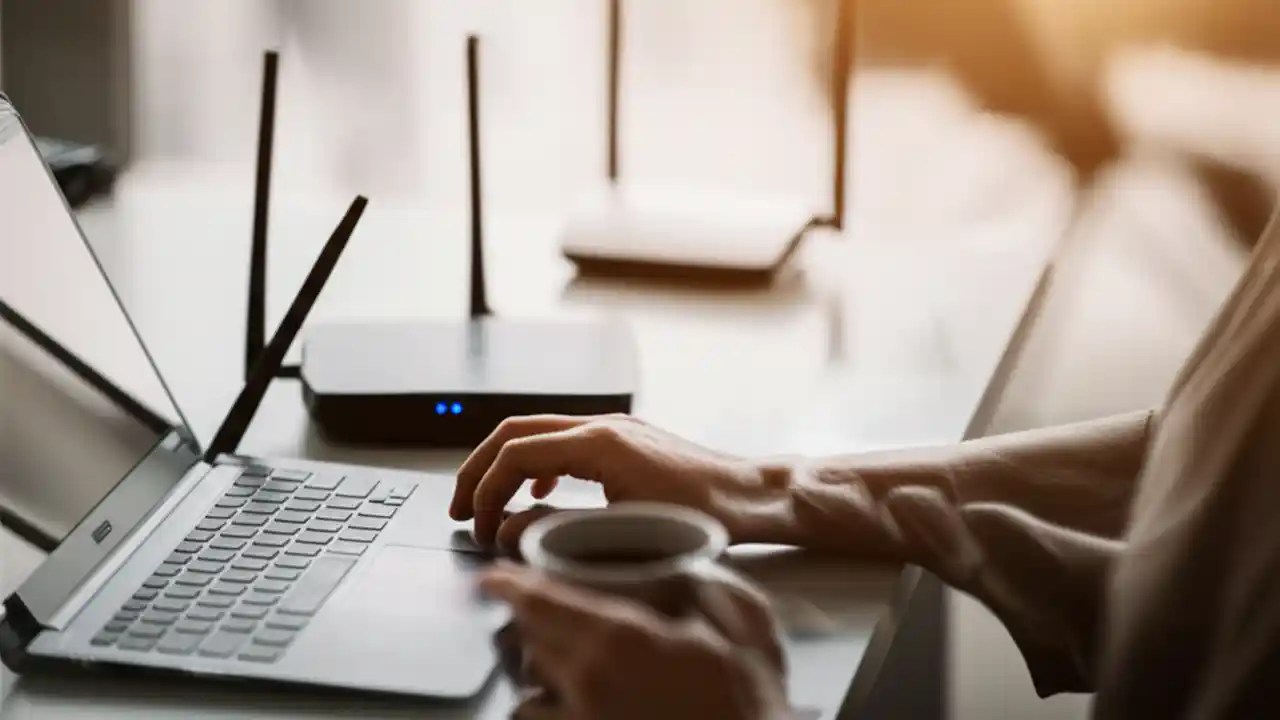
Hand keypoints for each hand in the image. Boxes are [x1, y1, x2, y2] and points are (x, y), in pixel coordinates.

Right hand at [451, 415, 785, 549]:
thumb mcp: (622, 531)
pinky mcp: (625, 439)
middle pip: (514, 432)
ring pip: (537, 432)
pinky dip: (538, 462)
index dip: (484, 491)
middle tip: (459, 507)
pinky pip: (563, 440)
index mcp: (597, 443)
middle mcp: (601, 425)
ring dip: (506, 463)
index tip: (477, 527)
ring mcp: (614, 428)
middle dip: (478, 469)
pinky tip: (540, 491)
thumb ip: (558, 530)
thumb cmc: (703, 515)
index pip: (514, 455)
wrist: (750, 496)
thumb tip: (509, 530)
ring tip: (488, 500)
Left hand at [482, 563, 788, 719]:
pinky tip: (565, 705)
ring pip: (528, 692)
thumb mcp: (750, 629)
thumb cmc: (751, 706)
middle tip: (540, 611)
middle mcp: (589, 683)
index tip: (494, 576)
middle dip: (530, 623)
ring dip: (536, 672)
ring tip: (556, 661)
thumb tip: (687, 567)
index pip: (543, 603)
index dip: (512, 585)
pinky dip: (542, 712)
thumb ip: (715, 587)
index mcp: (621, 640)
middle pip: (530, 642)